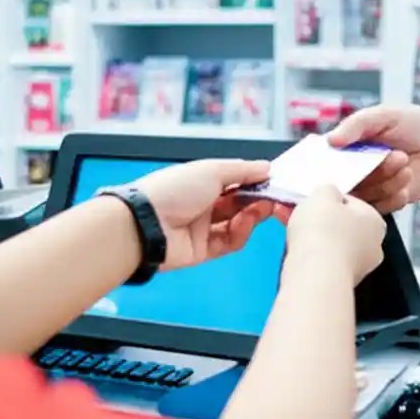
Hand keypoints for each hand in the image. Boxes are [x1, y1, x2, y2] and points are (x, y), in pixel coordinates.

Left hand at [133, 159, 275, 269]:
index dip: (253, 181)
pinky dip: (241, 233)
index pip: (233, 181)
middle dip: (257, 199)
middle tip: (273, 196)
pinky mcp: (202, 250)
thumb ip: (242, 170)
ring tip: (262, 208)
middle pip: (237, 203)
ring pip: (236, 223)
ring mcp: (202, 228)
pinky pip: (229, 242)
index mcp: (200, 181)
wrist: (146, 224)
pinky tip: (246, 223)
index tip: (272, 180)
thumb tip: (267, 168)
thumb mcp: (212, 170)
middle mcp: (201, 204)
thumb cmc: (175, 189)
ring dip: (252, 215)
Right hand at [286, 185, 384, 283]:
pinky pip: (325, 263)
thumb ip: (328, 190)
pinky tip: (296, 252)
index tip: (313, 202)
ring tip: (291, 232)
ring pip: (333, 246)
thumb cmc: (324, 229)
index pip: (353, 204)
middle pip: (343, 227)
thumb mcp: (323, 193)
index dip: (330, 201)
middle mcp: (374, 246)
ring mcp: (359, 269)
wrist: (316, 274)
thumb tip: (328, 195)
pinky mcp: (341, 284)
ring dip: (315, 239)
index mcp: (376, 221)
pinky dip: (312, 257)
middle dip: (322, 221)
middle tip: (300, 216)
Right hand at [326, 105, 419, 212]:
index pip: (324, 163)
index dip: (326, 168)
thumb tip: (331, 141)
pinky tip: (406, 183)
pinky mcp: (384, 201)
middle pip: (344, 184)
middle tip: (390, 159)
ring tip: (404, 161)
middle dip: (367, 174)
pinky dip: (393, 199)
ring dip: (386, 181)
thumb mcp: (384, 115)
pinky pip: (380, 209)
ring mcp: (368, 187)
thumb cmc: (411, 123)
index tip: (337, 168)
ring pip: (364, 196)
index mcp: (344, 148)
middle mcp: (351, 171)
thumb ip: (357, 125)